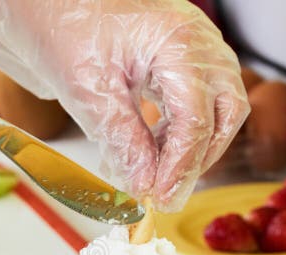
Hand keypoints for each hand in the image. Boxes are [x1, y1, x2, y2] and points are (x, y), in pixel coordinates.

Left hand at [0, 0, 248, 210]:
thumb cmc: (60, 24)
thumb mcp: (88, 89)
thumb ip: (122, 140)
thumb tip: (145, 186)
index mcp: (179, 43)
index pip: (197, 119)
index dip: (180, 167)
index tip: (159, 199)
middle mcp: (197, 41)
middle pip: (225, 113)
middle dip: (198, 158)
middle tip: (165, 193)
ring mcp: (191, 45)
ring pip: (216, 107)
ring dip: (191, 145)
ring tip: (151, 172)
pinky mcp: (176, 55)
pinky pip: (195, 97)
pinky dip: (177, 129)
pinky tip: (147, 148)